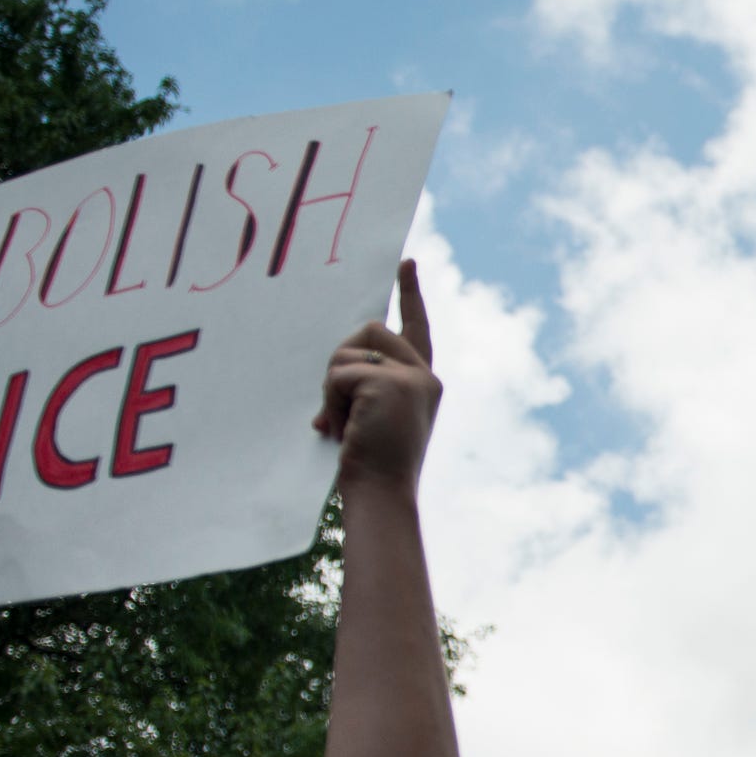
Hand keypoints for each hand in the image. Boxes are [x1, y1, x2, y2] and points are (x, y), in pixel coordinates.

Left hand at [312, 259, 440, 494]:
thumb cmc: (372, 464)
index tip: (406, 262)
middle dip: (341, 364)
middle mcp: (424, 375)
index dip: (410, 293)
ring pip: (348, 352)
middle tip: (339, 411)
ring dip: (333, 389)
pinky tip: (342, 429)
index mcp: (423, 382)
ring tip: (343, 425)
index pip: (416, 327)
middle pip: (368, 330)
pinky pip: (339, 375)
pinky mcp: (391, 383)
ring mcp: (412, 377)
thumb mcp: (373, 415)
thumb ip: (368, 384)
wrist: (382, 494)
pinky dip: (331, 403)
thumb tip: (338, 367)